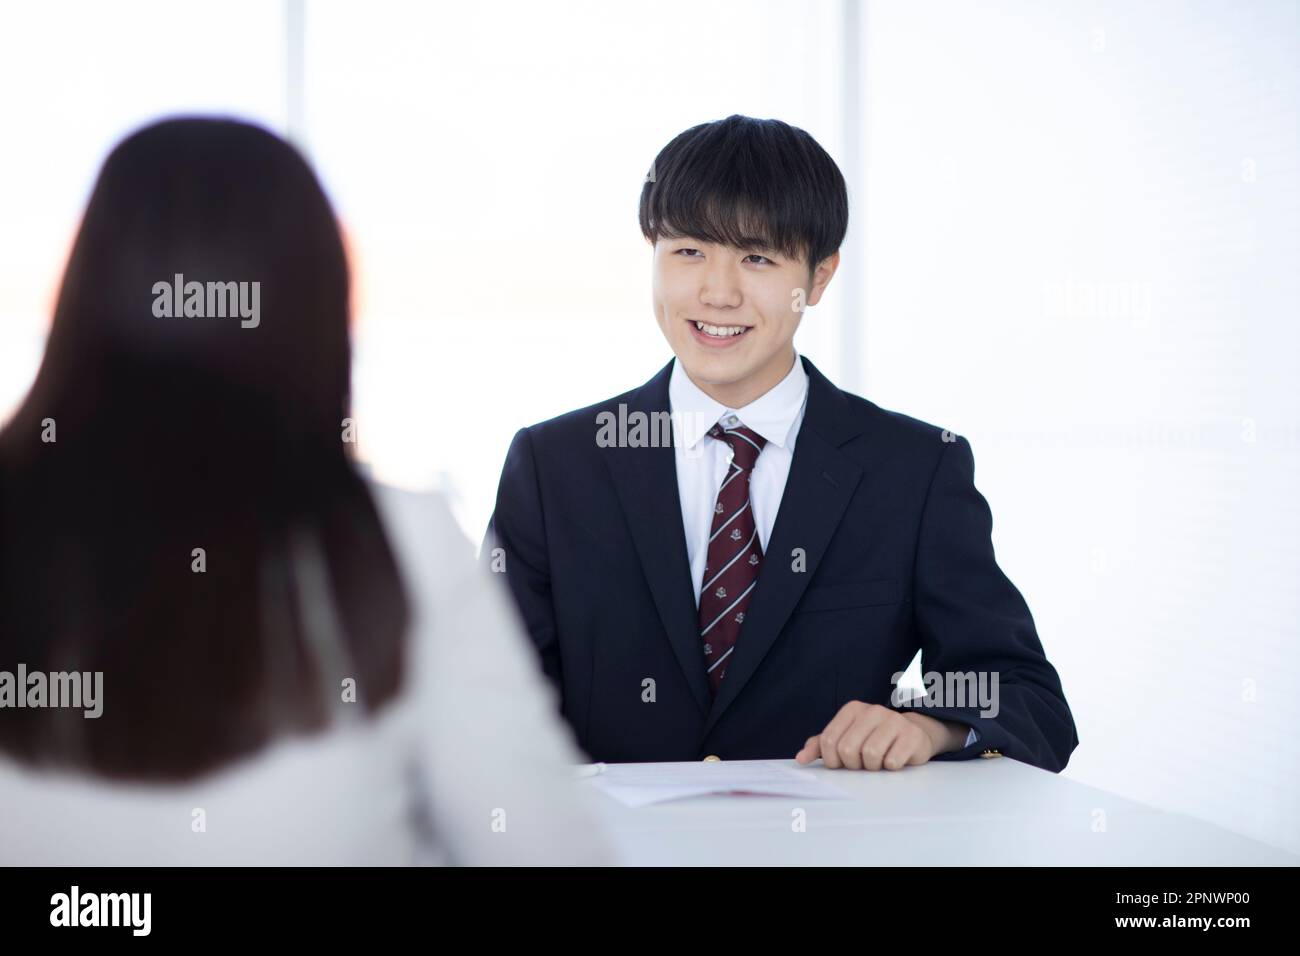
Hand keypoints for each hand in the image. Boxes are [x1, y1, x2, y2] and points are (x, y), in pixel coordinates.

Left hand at [794, 701, 959, 770]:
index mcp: (852, 710)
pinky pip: (892, 762)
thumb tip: (800, 758)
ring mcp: (893, 721)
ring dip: (873, 767)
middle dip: (853, 765)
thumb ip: (821, 746)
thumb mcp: (845, 738)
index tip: (843, 762)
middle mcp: (872, 711)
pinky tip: (895, 759)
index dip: (833, 761)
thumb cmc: (874, 739)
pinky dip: (890, 767)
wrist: (913, 735)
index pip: (829, 742)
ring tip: (879, 761)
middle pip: (848, 750)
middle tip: (863, 763)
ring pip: (870, 756)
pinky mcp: (911, 736)